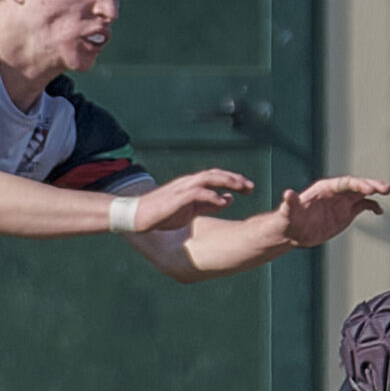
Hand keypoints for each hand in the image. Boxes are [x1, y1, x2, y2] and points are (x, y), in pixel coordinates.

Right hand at [134, 167, 254, 232]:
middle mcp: (188, 182)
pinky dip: (211, 196)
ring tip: (241, 188)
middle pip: (216, 174)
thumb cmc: (163, 213)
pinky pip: (197, 193)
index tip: (249, 187)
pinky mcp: (176, 197)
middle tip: (251, 187)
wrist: (138, 216)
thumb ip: (210, 204)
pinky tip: (222, 201)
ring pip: (208, 178)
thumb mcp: (191, 210)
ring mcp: (182, 188)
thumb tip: (229, 199)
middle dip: (235, 179)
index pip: (216, 177)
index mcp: (192, 185)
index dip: (234, 180)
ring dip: (227, 182)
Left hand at [273, 175, 389, 247]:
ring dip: (375, 191)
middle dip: (371, 185)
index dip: (358, 184)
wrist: (293, 233)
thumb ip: (290, 203)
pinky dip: (372, 207)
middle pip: (357, 185)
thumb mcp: (288, 213)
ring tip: (388, 190)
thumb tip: (288, 194)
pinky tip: (379, 211)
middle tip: (385, 188)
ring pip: (362, 193)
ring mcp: (342, 202)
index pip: (345, 183)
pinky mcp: (346, 213)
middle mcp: (335, 193)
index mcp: (324, 189)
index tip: (370, 189)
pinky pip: (362, 206)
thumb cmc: (288, 220)